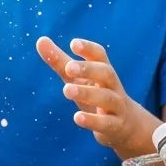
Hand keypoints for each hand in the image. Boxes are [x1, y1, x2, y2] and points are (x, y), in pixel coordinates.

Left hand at [36, 37, 149, 155]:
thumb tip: (40, 40)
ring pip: (106, 98)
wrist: (125, 125)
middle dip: (88, 69)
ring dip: (87, 93)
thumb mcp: (77, 78)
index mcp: (102, 71)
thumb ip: (59, 61)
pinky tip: (77, 118)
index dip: (88, 48)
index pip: (100, 55)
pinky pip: (106, 122)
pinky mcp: (115, 125)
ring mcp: (116, 106)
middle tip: (68, 68)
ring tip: (67, 90)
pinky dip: (93, 120)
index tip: (74, 44)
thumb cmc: (95, 94)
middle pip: (106, 73)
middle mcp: (111, 86)